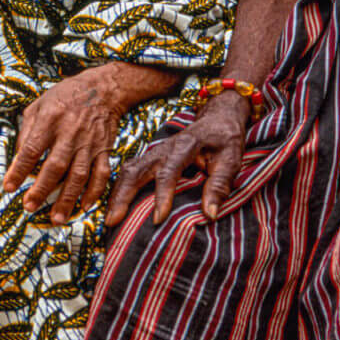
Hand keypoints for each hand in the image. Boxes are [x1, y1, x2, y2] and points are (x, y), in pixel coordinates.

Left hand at [0, 66, 130, 224]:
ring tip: (57, 218)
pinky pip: (101, 174)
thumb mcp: (38, 105)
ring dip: (67, 199)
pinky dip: (94, 192)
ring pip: (79, 175)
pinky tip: (84, 206)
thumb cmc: (65, 97)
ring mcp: (89, 143)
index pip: (31, 149)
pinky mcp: (104, 149)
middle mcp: (70, 133)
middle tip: (30, 207)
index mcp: (50, 120)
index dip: (19, 170)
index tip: (9, 187)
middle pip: (55, 166)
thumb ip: (26, 132)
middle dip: (41, 189)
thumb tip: (18, 160)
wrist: (103, 89)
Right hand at [106, 93, 251, 226]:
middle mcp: (163, 148)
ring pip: (128, 171)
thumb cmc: (225, 140)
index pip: (169, 172)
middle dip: (122, 196)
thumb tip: (210, 214)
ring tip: (108, 219)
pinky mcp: (150, 158)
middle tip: (112, 222)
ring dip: (116, 194)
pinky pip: (129, 172)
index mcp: (184, 146)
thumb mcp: (231, 160)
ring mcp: (154, 152)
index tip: (158, 219)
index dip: (163, 196)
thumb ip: (220, 185)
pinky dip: (119, 189)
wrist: (218, 118)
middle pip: (136, 170)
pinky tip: (114, 206)